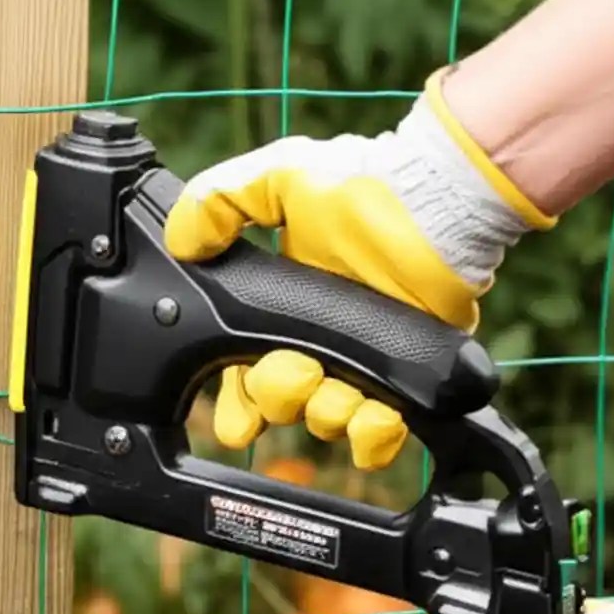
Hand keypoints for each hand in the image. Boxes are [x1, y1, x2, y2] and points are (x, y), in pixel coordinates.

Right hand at [163, 69, 555, 469]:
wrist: (434, 202)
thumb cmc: (363, 185)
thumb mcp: (276, 176)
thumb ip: (217, 200)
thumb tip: (178, 242)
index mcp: (282, 306)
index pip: (243, 373)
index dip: (235, 403)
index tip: (237, 420)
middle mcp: (319, 340)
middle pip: (280, 403)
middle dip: (280, 397)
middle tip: (298, 370)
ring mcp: (364, 361)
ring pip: (326, 420)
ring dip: (325, 414)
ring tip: (339, 388)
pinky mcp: (408, 375)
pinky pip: (382, 431)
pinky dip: (373, 437)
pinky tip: (373, 414)